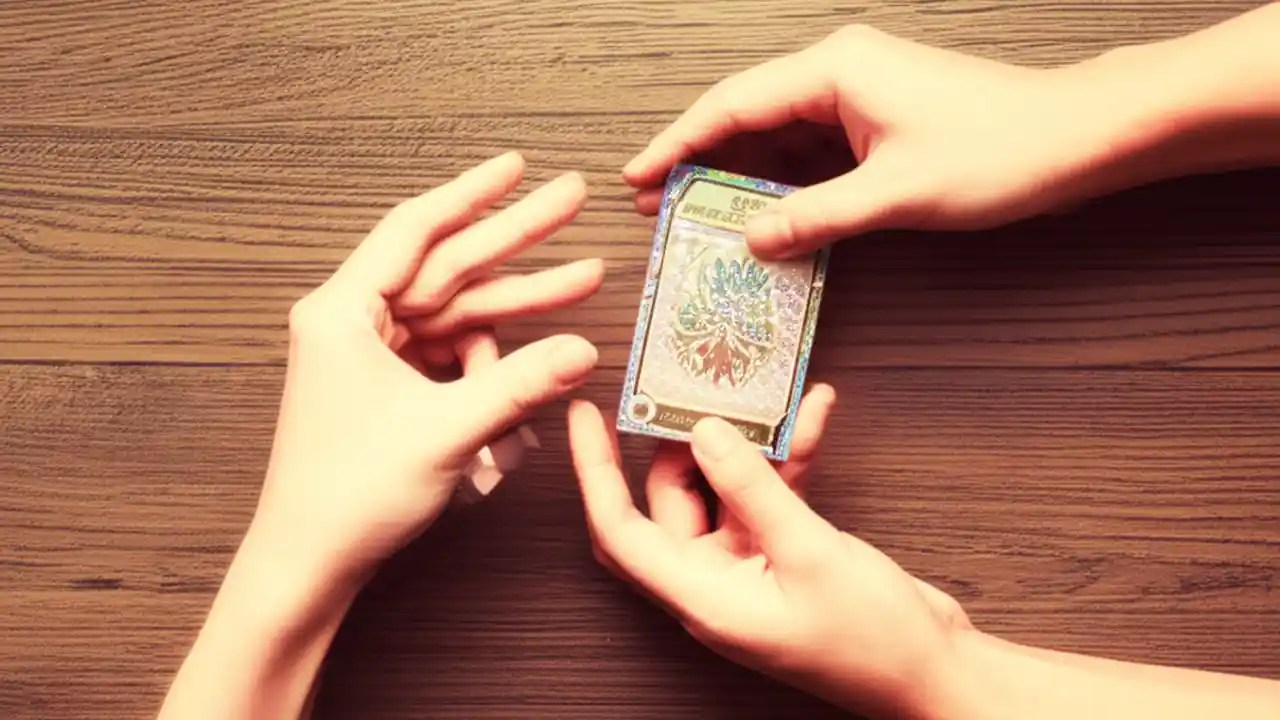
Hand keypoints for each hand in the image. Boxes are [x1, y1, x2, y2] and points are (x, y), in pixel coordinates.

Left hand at [255, 151, 603, 596]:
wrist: (309, 563)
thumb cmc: (348, 495)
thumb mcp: (445, 431)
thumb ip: (519, 384)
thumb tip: (583, 349)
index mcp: (341, 312)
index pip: (415, 229)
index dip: (473, 192)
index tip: (517, 164)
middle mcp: (352, 321)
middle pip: (446, 263)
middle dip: (515, 237)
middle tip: (570, 201)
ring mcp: (370, 354)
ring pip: (457, 310)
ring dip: (517, 304)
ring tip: (582, 281)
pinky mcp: (387, 385)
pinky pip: (451, 352)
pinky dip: (492, 356)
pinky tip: (534, 360)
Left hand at [568, 386, 971, 718]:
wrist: (934, 673)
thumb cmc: (873, 641)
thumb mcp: (810, 553)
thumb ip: (753, 490)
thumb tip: (704, 434)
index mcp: (703, 598)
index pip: (621, 531)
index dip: (595, 472)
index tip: (586, 416)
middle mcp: (715, 582)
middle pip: (669, 503)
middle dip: (679, 445)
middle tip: (687, 393)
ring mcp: (748, 568)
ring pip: (721, 491)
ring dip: (743, 445)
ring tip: (758, 394)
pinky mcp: (783, 554)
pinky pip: (766, 497)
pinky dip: (784, 460)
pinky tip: (810, 417)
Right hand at [623, 25, 1125, 256]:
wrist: (1075, 139)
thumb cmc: (998, 149)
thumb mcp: (894, 194)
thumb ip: (814, 217)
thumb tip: (751, 238)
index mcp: (834, 71)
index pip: (733, 105)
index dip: (677, 144)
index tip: (636, 176)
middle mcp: (839, 74)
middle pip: (747, 118)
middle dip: (700, 164)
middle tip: (656, 207)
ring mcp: (859, 98)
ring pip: (777, 139)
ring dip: (740, 178)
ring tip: (696, 219)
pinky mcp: (877, 124)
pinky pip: (812, 154)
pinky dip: (784, 186)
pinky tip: (761, 219)